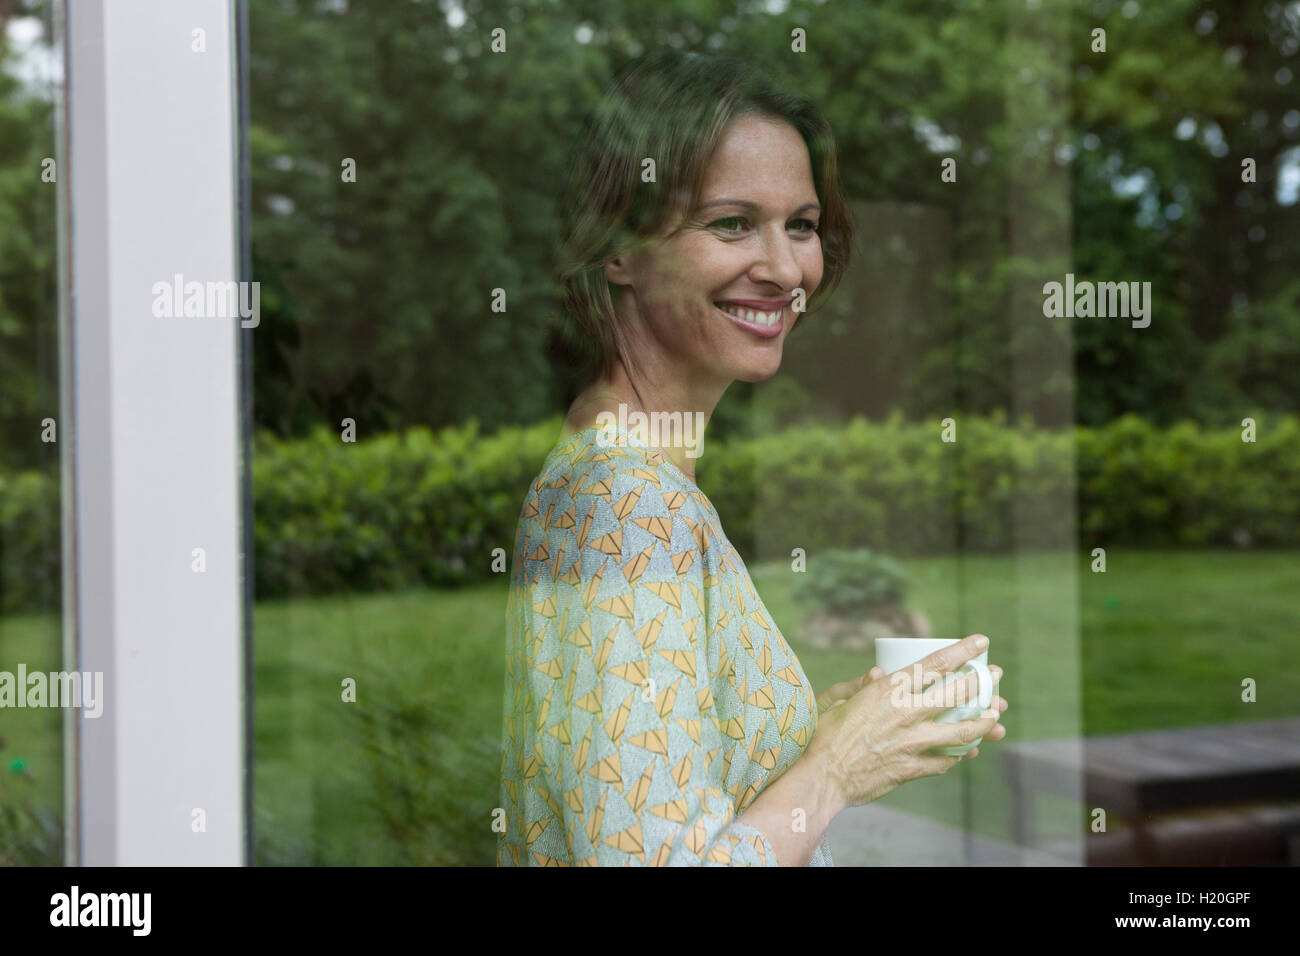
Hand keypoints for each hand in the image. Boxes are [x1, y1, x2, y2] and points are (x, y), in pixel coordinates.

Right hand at [804, 635, 1008, 811]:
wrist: (821, 777)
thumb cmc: (824, 735)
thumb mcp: (838, 701)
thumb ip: (861, 685)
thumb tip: (878, 672)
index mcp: (888, 690)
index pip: (936, 664)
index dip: (963, 651)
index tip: (981, 642)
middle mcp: (905, 713)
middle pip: (957, 695)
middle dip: (982, 684)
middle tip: (996, 677)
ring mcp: (911, 743)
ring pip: (961, 731)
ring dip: (983, 723)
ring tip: (996, 716)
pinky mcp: (911, 769)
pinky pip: (944, 761)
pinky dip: (958, 755)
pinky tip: (968, 751)